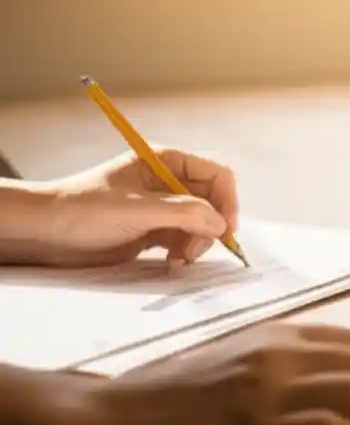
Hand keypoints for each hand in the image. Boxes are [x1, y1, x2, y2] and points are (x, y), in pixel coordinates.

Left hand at [40, 150, 237, 266]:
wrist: (47, 232)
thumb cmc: (85, 209)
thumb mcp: (137, 209)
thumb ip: (183, 213)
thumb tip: (222, 224)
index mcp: (165, 161)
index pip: (216, 175)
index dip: (226, 200)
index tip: (224, 229)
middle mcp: (168, 182)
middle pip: (213, 203)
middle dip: (209, 228)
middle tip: (193, 250)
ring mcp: (162, 207)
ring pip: (202, 225)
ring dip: (196, 244)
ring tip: (178, 260)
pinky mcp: (154, 230)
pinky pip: (185, 240)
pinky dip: (184, 253)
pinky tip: (171, 263)